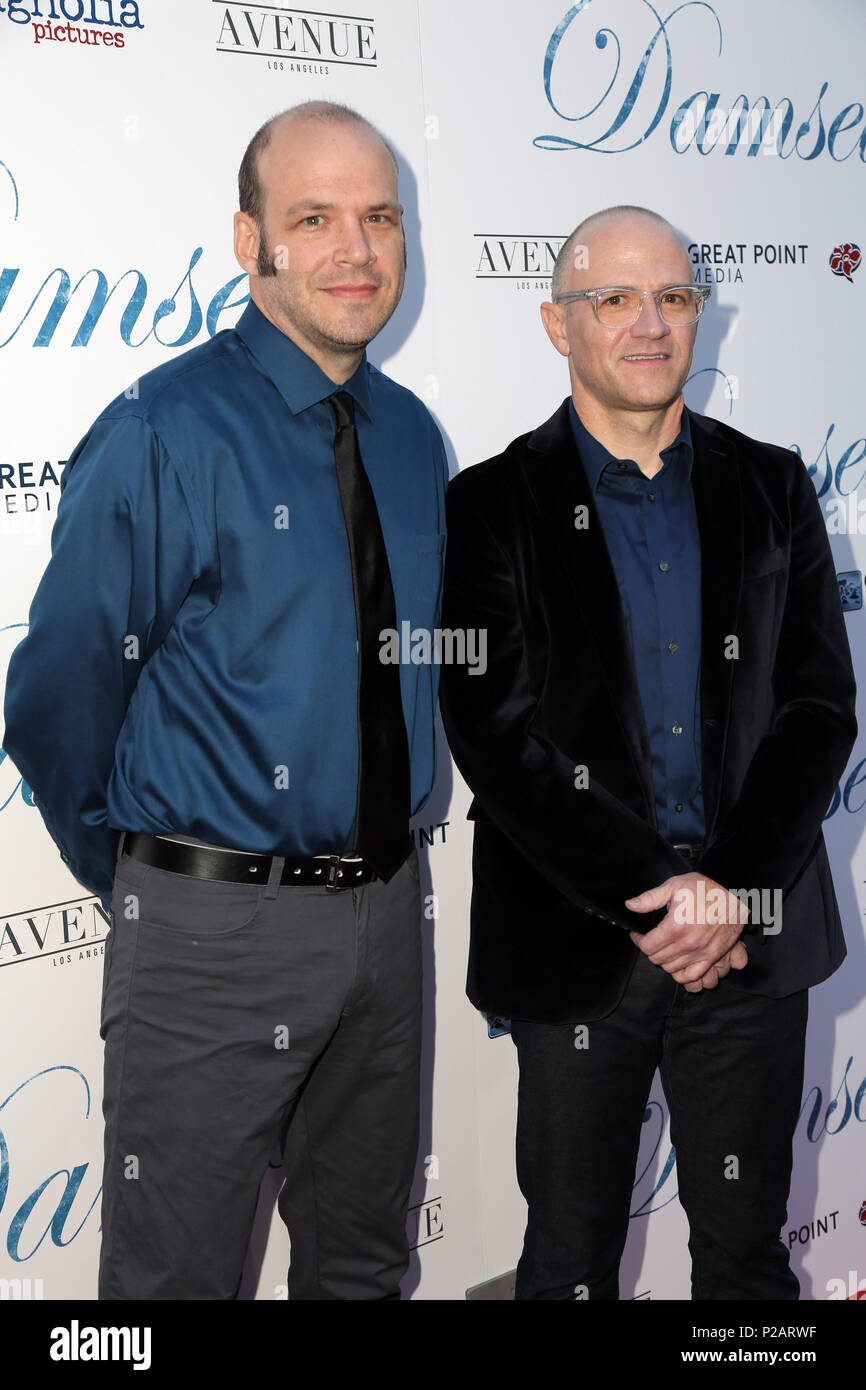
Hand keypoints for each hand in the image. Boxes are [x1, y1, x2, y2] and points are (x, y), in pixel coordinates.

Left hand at [625, 872, 748, 985]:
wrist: (734, 892)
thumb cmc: (705, 887)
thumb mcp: (674, 886)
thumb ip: (650, 898)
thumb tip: (630, 906)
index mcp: (676, 926)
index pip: (647, 947)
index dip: (638, 940)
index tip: (639, 934)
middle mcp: (688, 943)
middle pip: (657, 959)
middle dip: (651, 949)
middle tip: (653, 939)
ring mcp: (701, 953)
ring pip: (671, 969)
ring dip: (665, 960)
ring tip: (665, 948)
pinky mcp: (713, 957)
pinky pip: (692, 977)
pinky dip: (682, 974)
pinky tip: (678, 963)